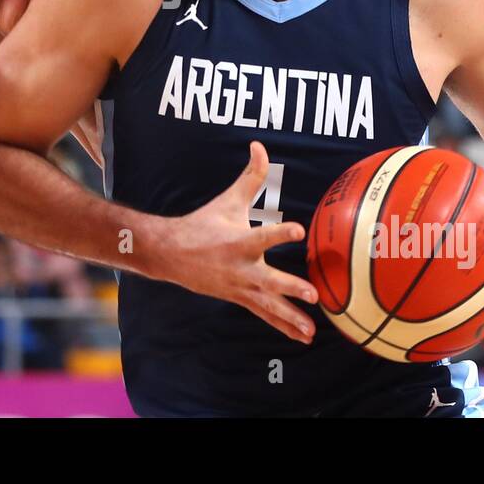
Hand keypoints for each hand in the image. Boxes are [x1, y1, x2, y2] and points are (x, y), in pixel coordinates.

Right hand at [156, 142, 318, 343]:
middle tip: (312, 295)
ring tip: (312, 331)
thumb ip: (251, 176)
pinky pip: (265, 314)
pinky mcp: (240, 298)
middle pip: (270, 280)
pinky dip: (284, 326)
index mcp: (239, 241)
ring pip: (269, 306)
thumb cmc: (204, 223)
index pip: (263, 236)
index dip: (281, 232)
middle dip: (291, 288)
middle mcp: (242, 268)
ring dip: (291, 319)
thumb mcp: (227, 199)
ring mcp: (240, 287)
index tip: (299, 231)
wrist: (171, 254)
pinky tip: (303, 337)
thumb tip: (259, 145)